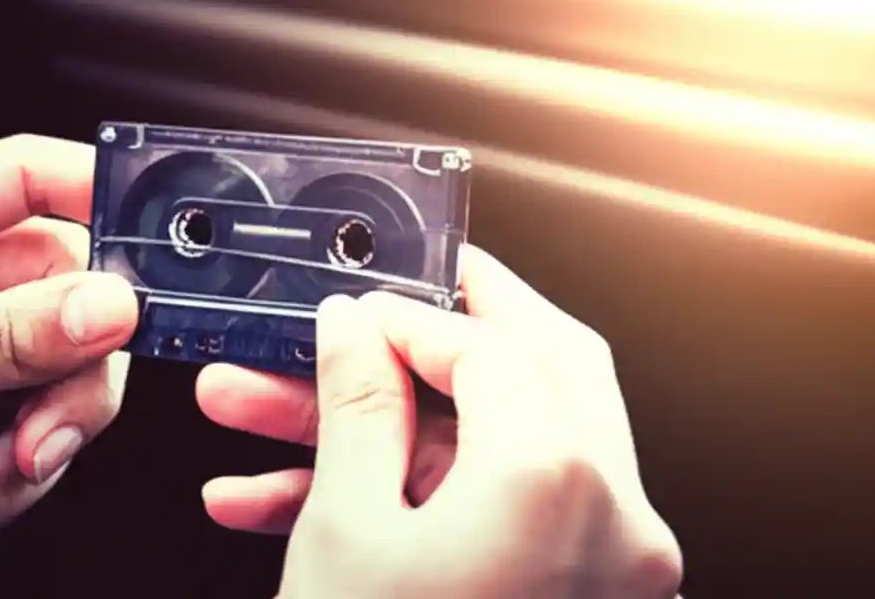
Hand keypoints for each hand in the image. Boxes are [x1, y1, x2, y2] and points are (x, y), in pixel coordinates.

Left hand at [0, 135, 137, 596]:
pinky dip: (1, 488)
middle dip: (64, 378)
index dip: (98, 198)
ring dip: (28, 448)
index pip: (23, 178)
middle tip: (41, 433)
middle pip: (65, 296)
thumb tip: (106, 304)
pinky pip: (29, 441)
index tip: (157, 253)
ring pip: (57, 379)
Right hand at [196, 245, 682, 597]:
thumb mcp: (345, 530)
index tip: (349, 310)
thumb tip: (355, 328)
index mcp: (559, 485)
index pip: (490, 346)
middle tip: (381, 304)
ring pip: (495, 452)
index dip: (405, 318)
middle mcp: (611, 522)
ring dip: (382, 431)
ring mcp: (605, 569)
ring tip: (264, 423)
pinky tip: (291, 503)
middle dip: (435, 337)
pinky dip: (408, 498)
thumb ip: (357, 404)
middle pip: (532, 372)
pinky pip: (497, 518)